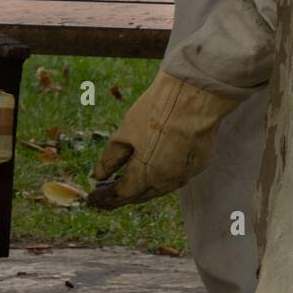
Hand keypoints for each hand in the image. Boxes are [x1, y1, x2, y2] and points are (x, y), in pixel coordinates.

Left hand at [88, 72, 240, 208]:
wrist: (196, 94)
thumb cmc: (156, 111)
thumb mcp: (124, 133)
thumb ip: (110, 159)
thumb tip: (98, 175)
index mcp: (146, 176)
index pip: (121, 195)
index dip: (105, 198)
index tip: (93, 198)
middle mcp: (168, 182)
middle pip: (140, 195)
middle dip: (121, 196)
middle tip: (105, 192)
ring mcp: (186, 174)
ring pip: (159, 189)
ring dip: (141, 188)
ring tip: (124, 183)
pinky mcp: (200, 164)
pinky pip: (175, 177)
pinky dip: (160, 177)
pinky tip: (150, 170)